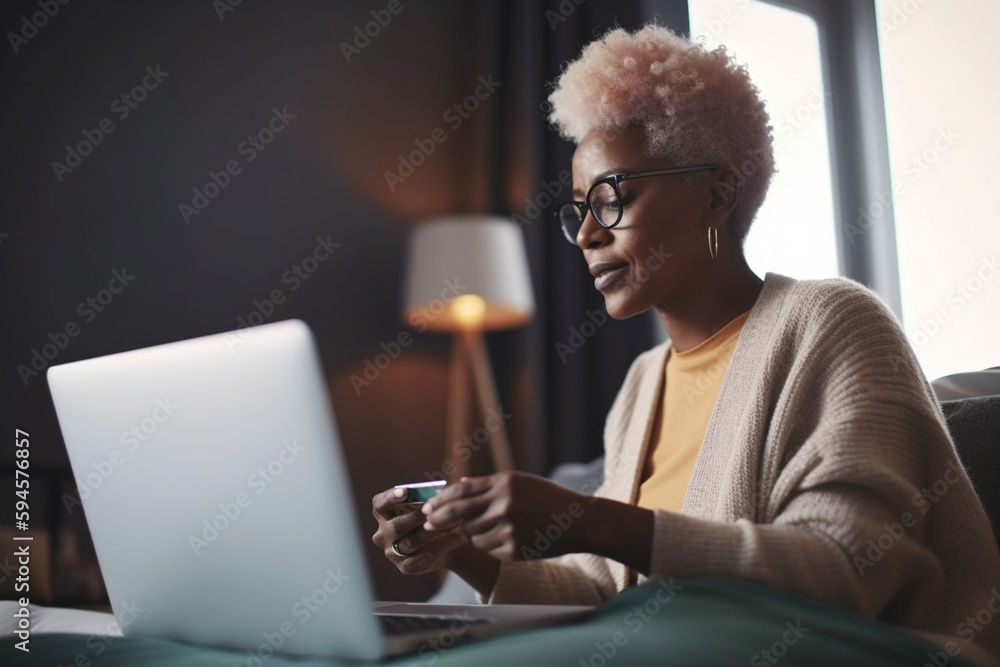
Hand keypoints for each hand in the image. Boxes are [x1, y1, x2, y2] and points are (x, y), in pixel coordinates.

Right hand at [371, 487, 467, 574]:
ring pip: (412, 541)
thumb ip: (427, 496)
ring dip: (434, 530)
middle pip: (397, 526)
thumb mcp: (426, 504)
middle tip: (435, 510)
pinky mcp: (406, 566)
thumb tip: (440, 490)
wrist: (446, 541)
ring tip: (453, 522)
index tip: (405, 491)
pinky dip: (443, 544)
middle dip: (418, 517)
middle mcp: (382, 534)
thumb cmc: (431, 516)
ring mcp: (392, 552)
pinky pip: (425, 555)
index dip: (390, 497)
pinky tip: (458, 536)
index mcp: (383, 514)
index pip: (380, 504)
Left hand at [421, 471, 590, 561]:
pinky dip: (489, 545)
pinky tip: (507, 538)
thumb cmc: (548, 499)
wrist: (577, 522)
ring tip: (492, 527)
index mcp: (505, 483)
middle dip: (438, 518)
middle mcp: (505, 503)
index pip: (462, 490)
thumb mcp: (521, 482)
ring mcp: (509, 527)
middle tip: (427, 523)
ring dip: (472, 532)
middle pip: (458, 512)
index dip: (441, 500)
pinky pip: (487, 548)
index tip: (428, 507)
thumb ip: (489, 485)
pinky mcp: (513, 549)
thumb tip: (460, 484)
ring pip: (472, 534)